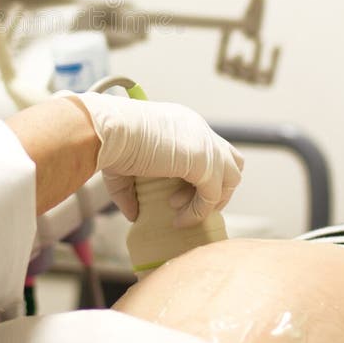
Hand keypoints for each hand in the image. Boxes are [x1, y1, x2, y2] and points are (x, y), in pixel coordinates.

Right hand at [66, 92, 243, 224]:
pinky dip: (199, 212)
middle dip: (216, 187)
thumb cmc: (111, 142)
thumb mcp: (123, 167)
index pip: (209, 149)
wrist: (111, 130)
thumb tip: (133, 214)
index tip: (176, 195)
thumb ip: (130, 191)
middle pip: (230, 160)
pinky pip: (212, 195)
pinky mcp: (205, 161)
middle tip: (189, 204)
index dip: (199, 176)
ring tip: (183, 213)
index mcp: (183, 123)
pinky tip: (178, 219)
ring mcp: (206, 144)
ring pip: (232, 176)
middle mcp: (199, 130)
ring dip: (211, 200)